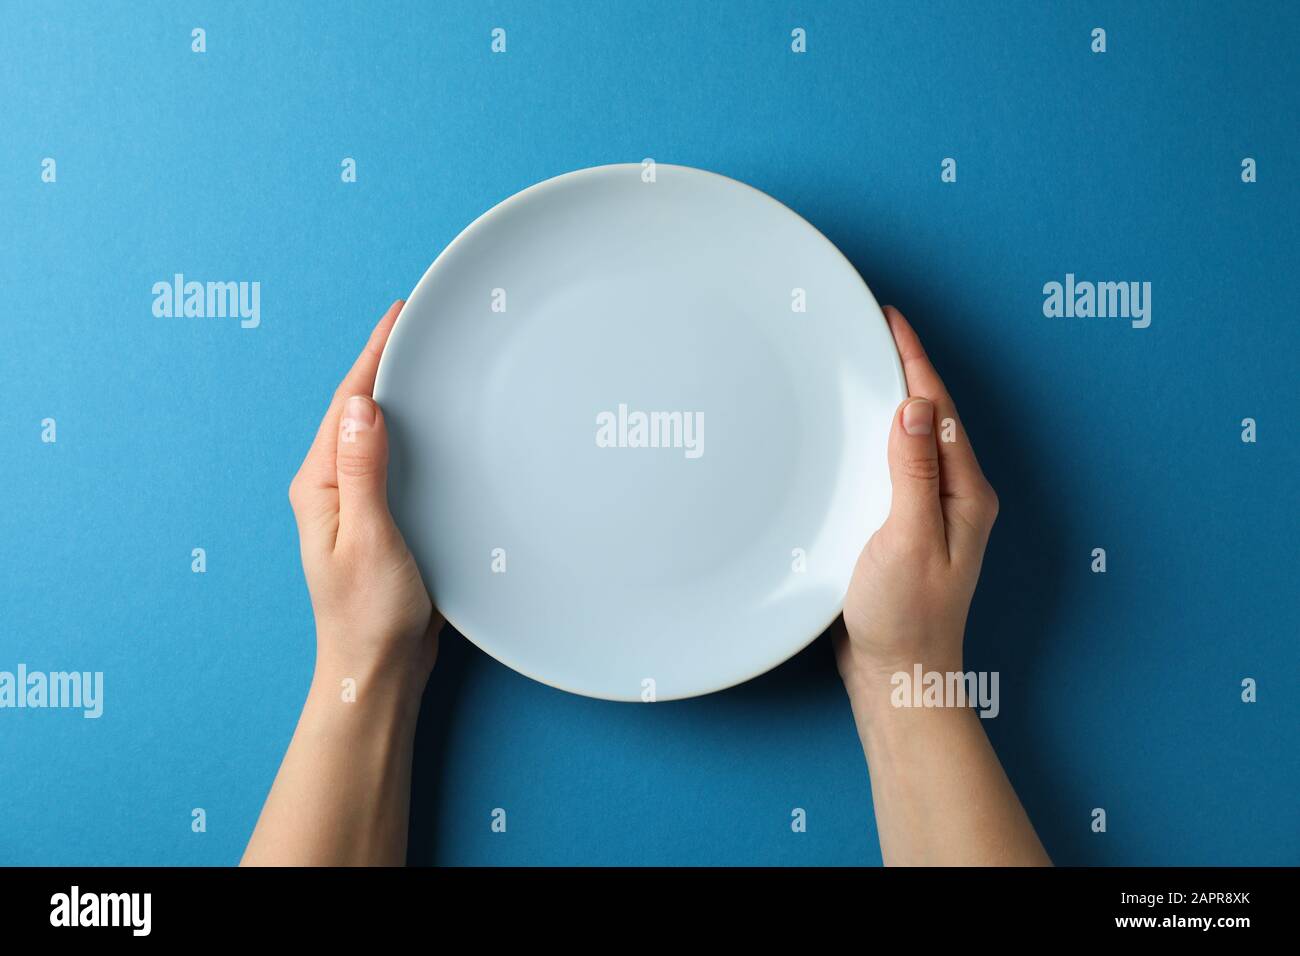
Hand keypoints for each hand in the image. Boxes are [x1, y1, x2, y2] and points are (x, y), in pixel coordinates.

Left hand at [288, 299, 441, 701]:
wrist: (377, 669)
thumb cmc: (370, 615)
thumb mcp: (368, 538)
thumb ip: (363, 471)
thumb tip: (361, 405)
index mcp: (320, 485)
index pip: (347, 404)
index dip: (373, 355)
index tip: (397, 314)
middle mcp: (332, 487)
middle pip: (358, 409)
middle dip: (384, 363)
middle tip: (416, 324)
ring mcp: (355, 503)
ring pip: (376, 433)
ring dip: (398, 394)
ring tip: (426, 359)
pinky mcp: (381, 519)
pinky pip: (394, 460)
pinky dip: (413, 432)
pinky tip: (434, 425)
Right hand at [835, 305, 998, 711]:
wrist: (897, 677)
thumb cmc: (906, 619)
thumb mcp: (909, 539)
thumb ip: (914, 472)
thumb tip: (918, 406)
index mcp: (965, 493)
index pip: (940, 410)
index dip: (913, 360)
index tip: (890, 319)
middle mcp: (954, 496)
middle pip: (931, 416)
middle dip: (904, 368)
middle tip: (872, 328)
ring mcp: (929, 512)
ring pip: (911, 439)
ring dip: (889, 399)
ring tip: (863, 363)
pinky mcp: (901, 527)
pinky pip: (891, 466)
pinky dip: (872, 437)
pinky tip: (853, 431)